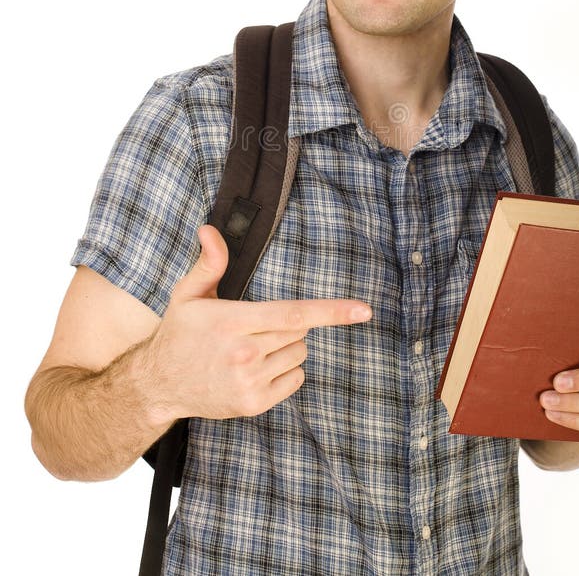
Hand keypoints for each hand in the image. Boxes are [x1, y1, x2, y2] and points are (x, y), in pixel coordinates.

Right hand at [146, 224, 372, 423]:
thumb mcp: (188, 293)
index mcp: (230, 322)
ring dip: (286, 346)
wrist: (159, 384)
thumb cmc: (180, 333)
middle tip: (253, 327)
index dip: (332, 311)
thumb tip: (210, 229)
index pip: (292, 314)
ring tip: (250, 349)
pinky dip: (286, 371)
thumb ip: (209, 262)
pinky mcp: (254, 405)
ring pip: (300, 353)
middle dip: (287, 324)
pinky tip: (255, 369)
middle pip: (299, 332)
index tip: (363, 309)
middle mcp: (243, 354)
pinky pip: (296, 379)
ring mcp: (249, 383)